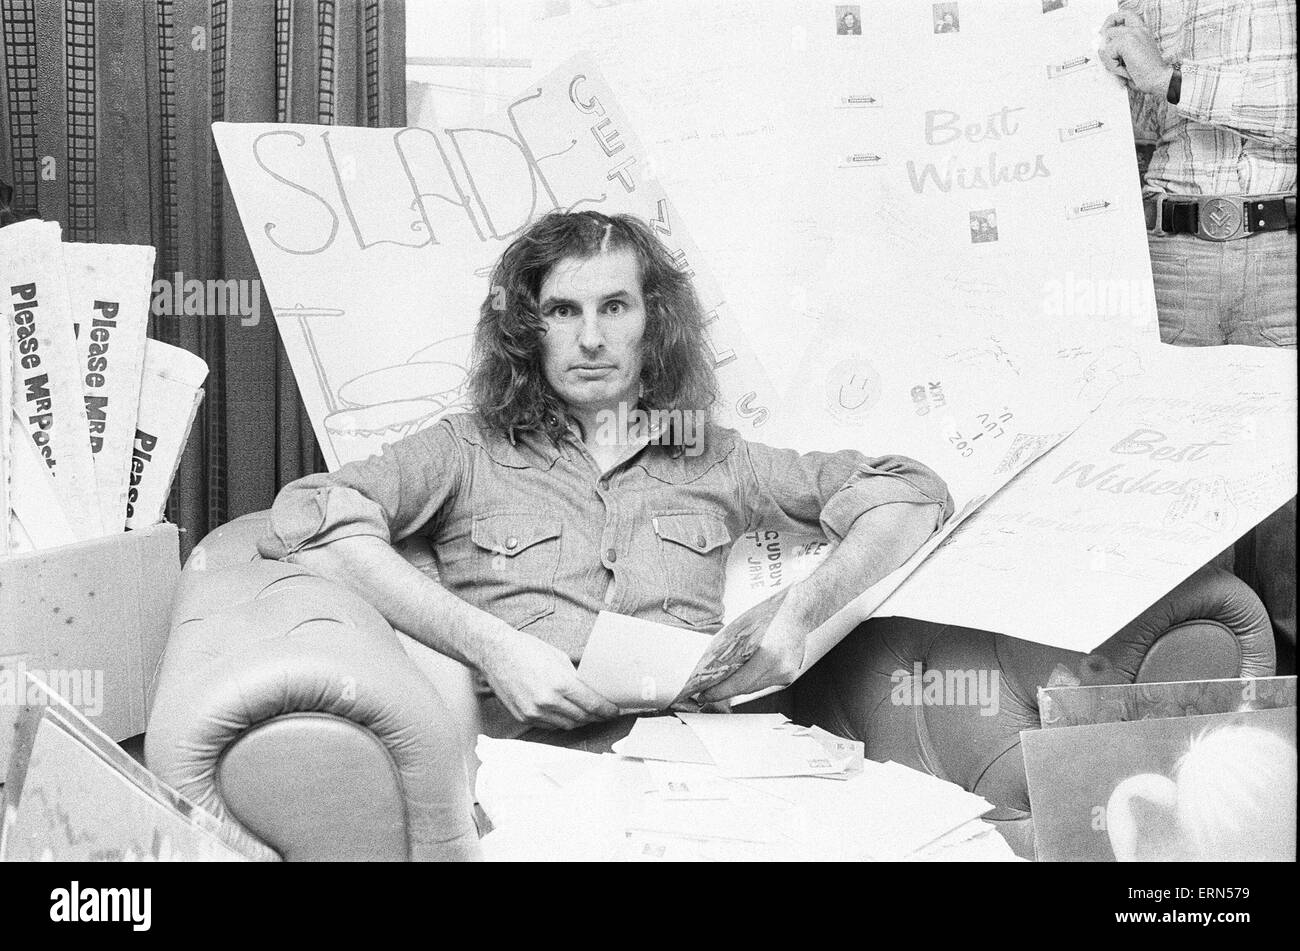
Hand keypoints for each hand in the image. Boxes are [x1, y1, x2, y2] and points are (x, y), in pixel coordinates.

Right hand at [476, 628, 618, 729]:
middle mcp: (547, 701)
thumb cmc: (526, 650)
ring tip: (587, 714)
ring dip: (579, 721)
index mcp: (559, 683)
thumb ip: (574, 678)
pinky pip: (550, 726)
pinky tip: (566, 714)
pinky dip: (561, 721)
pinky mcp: (524, 717)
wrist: (495, 653)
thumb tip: (589, 690)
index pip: (591, 704)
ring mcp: (534, 712)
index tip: (614, 711)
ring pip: (566, 725)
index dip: (606, 710)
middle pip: (581, 718)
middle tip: (603, 713)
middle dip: (596, 717)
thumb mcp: (558, 658)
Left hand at [697, 592, 807, 702]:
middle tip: (708, 691)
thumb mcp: (746, 631)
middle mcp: (780, 669)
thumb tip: (713, 665)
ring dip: (738, 687)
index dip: (719, 692)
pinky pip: (764, 683)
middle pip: (746, 688)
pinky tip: (741, 677)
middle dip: (725, 691)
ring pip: (755, 687)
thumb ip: (732, 651)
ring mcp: (786, 674)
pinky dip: (751, 681)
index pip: (739, 683)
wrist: (799, 613)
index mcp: (770, 656)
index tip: (705, 695)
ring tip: (721, 685)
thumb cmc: (772, 615)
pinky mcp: (789, 675)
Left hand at [1098, 10, 1172, 95]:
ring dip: (1108, 57)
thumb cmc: (1146, 74)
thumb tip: (1101, 48)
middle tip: (1103, 47)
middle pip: (1113, 18)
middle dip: (1104, 32)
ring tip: (1119, 68)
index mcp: (1142, 31)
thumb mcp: (1131, 58)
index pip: (1125, 16)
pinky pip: (1107, 52)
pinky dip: (1112, 65)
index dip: (1113, 22)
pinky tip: (1124, 71)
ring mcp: (1133, 33)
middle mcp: (1139, 29)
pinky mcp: (1127, 41)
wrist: (1158, 80)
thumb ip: (1119, 50)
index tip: (1105, 35)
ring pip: (1107, 39)